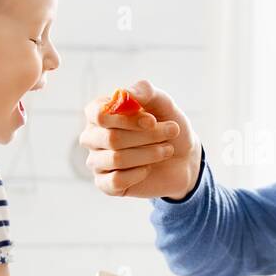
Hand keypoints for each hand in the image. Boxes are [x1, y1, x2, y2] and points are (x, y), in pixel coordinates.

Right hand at [80, 79, 201, 198]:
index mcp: (99, 113)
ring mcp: (96, 161)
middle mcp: (92, 137)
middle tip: (172, 132)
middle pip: (110, 138)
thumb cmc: (167, 124)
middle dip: (147, 136)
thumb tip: (124, 93)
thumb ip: (145, 91)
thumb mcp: (163, 104)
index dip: (127, 119)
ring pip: (116, 159)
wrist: (183, 157)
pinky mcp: (105, 184)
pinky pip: (115, 181)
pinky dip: (138, 174)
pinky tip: (148, 169)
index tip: (152, 121)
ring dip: (148, 154)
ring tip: (167, 150)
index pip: (99, 114)